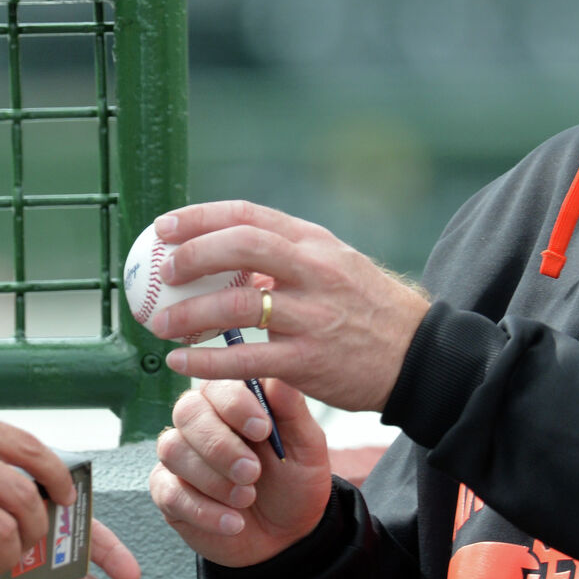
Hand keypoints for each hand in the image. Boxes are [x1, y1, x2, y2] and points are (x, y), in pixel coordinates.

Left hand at [146, 201, 429, 412]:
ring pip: (238, 306)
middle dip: (193, 256)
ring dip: (189, 315)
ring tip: (159, 324)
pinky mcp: (310, 361)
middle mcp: (314, 271)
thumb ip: (286, 259)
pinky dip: (205, 361)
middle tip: (161, 274)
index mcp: (315, 243)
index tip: (164, 227)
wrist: (419, 357)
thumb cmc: (368, 311)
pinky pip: (246, 360)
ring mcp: (313, 315)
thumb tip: (224, 255)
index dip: (200, 217)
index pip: (250, 215)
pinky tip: (180, 363)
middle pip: (242, 247)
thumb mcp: (335, 266)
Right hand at [148, 378, 332, 567]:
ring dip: (212, 479)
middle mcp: (199, 421)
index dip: (236, 405)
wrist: (287, 533)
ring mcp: (180, 456)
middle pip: (187, 413)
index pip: (217, 386)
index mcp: (231, 401)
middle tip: (252, 472)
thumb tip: (278, 375)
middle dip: (220, 445)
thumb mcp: (306, 446)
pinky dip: (204, 511)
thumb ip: (291, 410)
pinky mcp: (168, 491)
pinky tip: (233, 522)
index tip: (263, 430)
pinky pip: (170, 493)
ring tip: (246, 499)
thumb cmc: (294, 480)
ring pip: (173, 451)